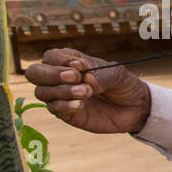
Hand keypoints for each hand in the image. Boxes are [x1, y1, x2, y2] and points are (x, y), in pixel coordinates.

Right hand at [23, 48, 151, 134]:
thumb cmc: (123, 85)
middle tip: (75, 77)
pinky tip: (80, 105)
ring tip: (86, 92)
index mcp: (70, 62)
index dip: (61, 61)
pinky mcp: (67, 114)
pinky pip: (54, 109)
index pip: (51, 57)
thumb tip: (85, 79)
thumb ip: (100, 74)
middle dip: (50, 74)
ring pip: (42, 92)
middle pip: (35, 73)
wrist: (136, 107)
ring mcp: (61, 97)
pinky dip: (64, 105)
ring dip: (61, 91)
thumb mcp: (116, 74)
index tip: (82, 67)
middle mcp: (60, 78)